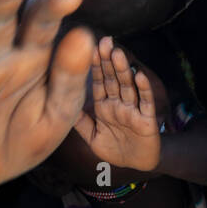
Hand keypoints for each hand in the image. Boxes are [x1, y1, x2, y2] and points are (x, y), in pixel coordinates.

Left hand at [73, 36, 160, 171]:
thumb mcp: (92, 137)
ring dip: (123, 70)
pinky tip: (139, 75)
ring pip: (127, 87)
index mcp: (104, 106)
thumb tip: (59, 105)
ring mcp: (133, 111)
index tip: (91, 48)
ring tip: (117, 53)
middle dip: (108, 61)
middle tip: (104, 41)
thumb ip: (80, 122)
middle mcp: (118, 104)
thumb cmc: (115, 149)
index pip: (99, 83)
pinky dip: (143, 89)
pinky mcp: (147, 120)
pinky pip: (145, 103)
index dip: (95, 66)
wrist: (137, 166)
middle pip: (113, 79)